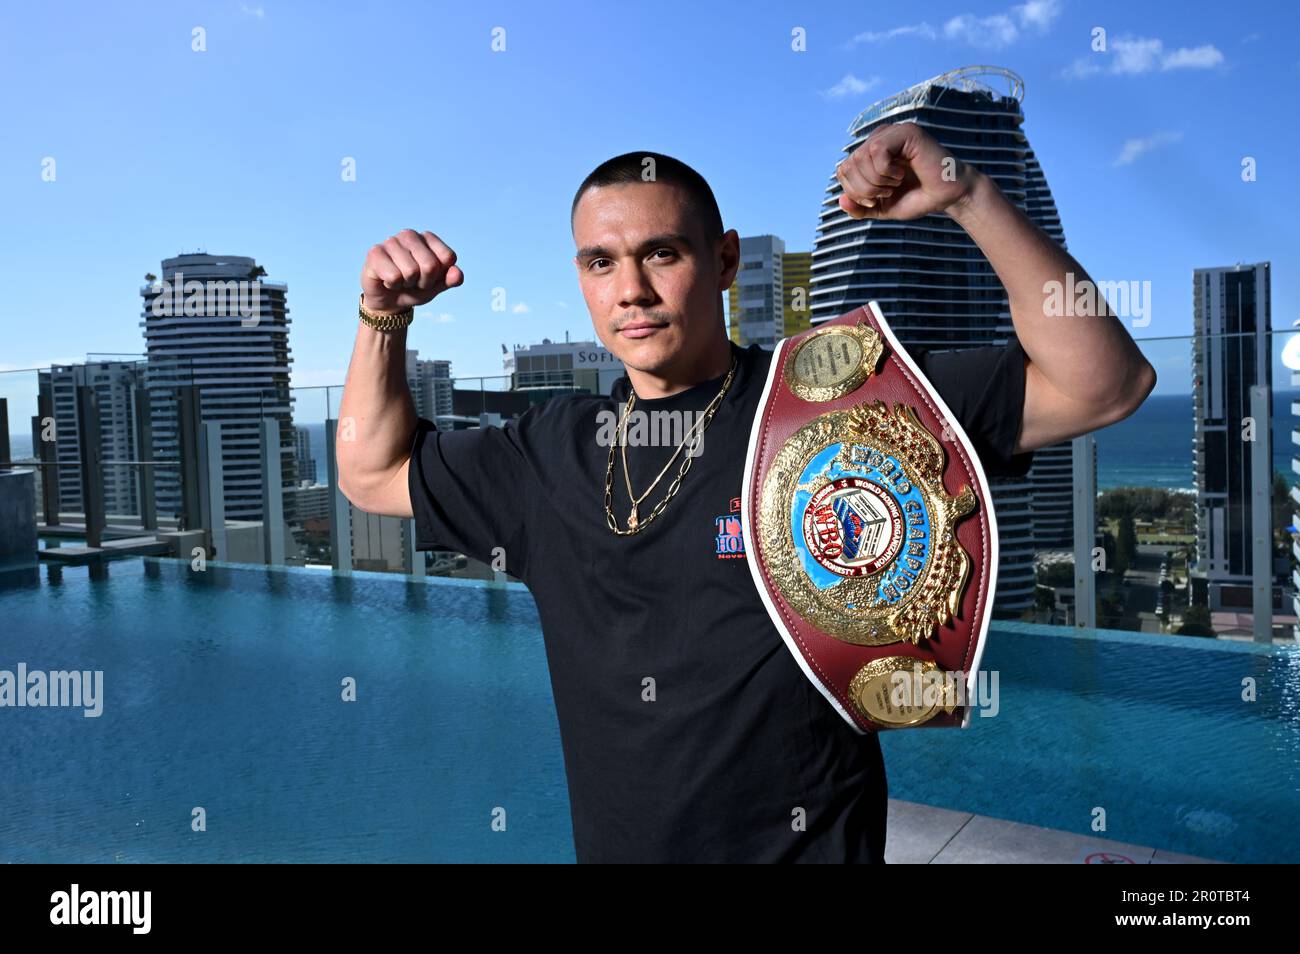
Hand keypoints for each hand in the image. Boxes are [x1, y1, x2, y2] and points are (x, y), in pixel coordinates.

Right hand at [361, 229, 462, 313]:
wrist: (389, 302)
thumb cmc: (414, 289)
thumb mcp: (436, 287)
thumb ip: (450, 280)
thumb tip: (458, 273)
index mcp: (428, 238)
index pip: (448, 257)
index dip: (440, 275)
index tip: (429, 278)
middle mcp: (410, 235)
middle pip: (430, 265)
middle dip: (423, 282)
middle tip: (413, 281)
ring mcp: (391, 241)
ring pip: (411, 272)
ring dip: (407, 284)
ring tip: (400, 280)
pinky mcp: (375, 252)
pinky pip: (394, 276)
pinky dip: (393, 285)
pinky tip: (387, 280)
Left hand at [835, 123, 979, 220]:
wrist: (948, 196)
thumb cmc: (918, 198)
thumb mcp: (881, 208)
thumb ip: (859, 207)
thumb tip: (839, 200)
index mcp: (870, 152)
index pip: (843, 170)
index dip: (854, 191)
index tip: (874, 200)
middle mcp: (879, 138)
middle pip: (848, 164)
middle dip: (863, 189)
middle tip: (886, 193)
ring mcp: (892, 132)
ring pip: (860, 157)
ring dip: (876, 181)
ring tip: (895, 183)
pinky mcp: (906, 132)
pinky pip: (877, 150)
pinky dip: (886, 170)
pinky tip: (902, 173)